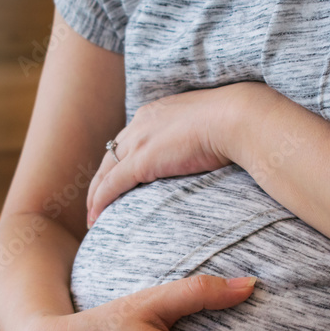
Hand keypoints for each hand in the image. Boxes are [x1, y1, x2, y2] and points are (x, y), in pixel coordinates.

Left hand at [86, 84, 246, 225]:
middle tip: (96, 201)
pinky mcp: (141, 160)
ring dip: (96, 195)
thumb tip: (205, 152)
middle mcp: (140, 123)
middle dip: (101, 179)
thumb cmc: (234, 122)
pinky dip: (100, 202)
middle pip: (111, 155)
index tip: (117, 179)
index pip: (129, 139)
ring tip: (93, 216)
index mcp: (155, 112)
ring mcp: (139, 141)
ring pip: (106, 171)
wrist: (237, 118)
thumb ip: (195, 137)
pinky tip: (95, 218)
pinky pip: (111, 185)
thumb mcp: (207, 126)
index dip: (120, 161)